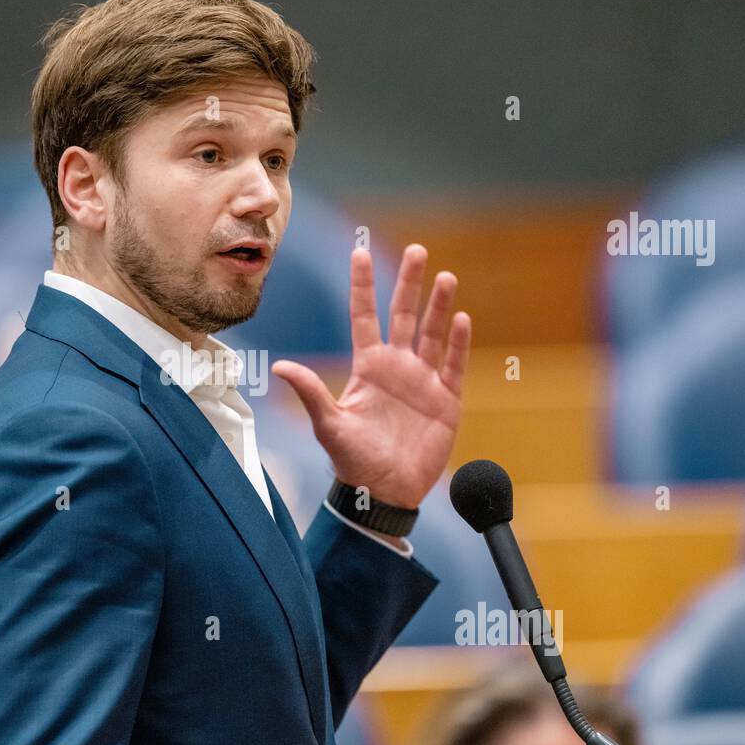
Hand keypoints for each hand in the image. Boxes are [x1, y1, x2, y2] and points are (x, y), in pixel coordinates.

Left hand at [271, 245, 470, 508]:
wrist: (385, 494)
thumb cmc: (353, 462)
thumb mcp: (329, 425)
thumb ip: (311, 393)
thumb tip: (282, 366)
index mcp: (368, 367)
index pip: (365, 316)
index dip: (363, 286)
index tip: (360, 252)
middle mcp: (397, 367)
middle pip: (405, 315)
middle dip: (411, 283)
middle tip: (418, 250)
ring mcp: (423, 382)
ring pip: (433, 334)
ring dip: (439, 306)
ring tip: (446, 277)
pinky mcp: (445, 401)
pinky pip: (453, 366)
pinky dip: (458, 344)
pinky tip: (462, 318)